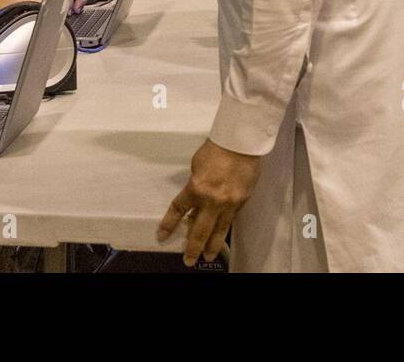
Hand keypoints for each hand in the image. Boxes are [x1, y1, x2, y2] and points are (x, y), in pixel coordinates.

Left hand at [157, 138, 261, 265]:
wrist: (241, 143)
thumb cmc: (216, 149)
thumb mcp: (196, 166)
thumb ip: (195, 185)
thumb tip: (195, 199)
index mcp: (196, 189)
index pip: (178, 211)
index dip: (169, 225)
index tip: (162, 236)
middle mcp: (212, 201)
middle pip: (199, 230)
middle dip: (193, 247)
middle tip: (188, 260)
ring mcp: (229, 204)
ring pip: (219, 230)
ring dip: (212, 245)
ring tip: (207, 256)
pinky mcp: (241, 202)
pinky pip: (231, 219)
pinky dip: (225, 228)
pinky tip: (221, 236)